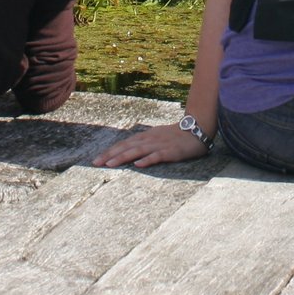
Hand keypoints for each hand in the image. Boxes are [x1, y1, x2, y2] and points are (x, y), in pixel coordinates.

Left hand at [93, 123, 208, 168]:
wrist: (197, 129)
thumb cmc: (176, 136)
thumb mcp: (157, 137)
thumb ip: (144, 143)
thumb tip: (129, 152)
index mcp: (145, 136)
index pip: (124, 144)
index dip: (109, 151)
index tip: (96, 160)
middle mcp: (149, 139)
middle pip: (126, 147)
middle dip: (110, 155)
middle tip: (95, 164)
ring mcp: (159, 145)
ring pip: (138, 151)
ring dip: (123, 157)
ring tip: (110, 165)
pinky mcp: (170, 151)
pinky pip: (157, 156)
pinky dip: (147, 160)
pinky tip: (138, 165)